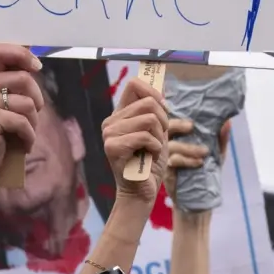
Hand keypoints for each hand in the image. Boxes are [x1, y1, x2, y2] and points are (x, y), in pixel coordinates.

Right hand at [0, 45, 43, 200]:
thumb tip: (34, 64)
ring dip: (33, 123)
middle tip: (33, 118)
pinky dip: (29, 137)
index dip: (21, 54)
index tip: (37, 67)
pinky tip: (23, 145)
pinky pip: (21, 121)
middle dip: (37, 100)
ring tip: (24, 135)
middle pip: (23, 78)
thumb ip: (13, 85)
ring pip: (26, 103)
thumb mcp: (4, 106)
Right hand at [104, 78, 169, 203]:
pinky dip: (155, 148)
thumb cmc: (149, 163)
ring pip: (149, 119)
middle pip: (148, 102)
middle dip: (163, 120)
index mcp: (119, 115)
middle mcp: (111, 122)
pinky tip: (148, 158)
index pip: (134, 84)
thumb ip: (156, 109)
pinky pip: (145, 136)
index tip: (164, 108)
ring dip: (159, 137)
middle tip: (160, 138)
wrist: (141, 192)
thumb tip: (161, 81)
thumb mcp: (156, 131)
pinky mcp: (112, 147)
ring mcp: (109, 134)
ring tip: (153, 150)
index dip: (154, 92)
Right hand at [163, 116, 231, 193]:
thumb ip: (220, 140)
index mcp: (179, 138)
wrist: (197, 201)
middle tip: (192, 126)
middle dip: (178, 125)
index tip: (192, 117)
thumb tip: (228, 122)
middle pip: (166, 128)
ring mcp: (165, 158)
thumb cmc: (204, 175)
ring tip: (205, 152)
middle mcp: (169, 145)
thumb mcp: (216, 156)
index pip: (174, 121)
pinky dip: (187, 160)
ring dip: (188, 147)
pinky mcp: (166, 171)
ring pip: (171, 145)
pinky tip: (199, 163)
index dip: (178, 115)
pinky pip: (173, 161)